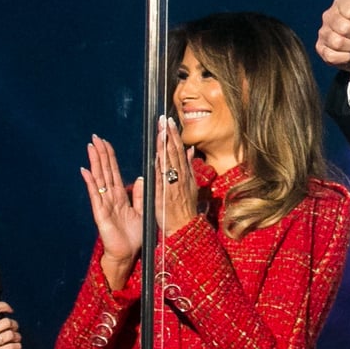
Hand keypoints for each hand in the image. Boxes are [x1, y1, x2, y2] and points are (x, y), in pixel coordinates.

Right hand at [0, 301, 20, 348]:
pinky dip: (17, 347)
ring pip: (11, 334)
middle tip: (14, 328)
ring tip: (16, 339)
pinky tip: (16, 348)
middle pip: (6, 321)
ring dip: (17, 336)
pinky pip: (11, 347)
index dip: (4, 306)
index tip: (9, 310)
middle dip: (13, 324)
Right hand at [80, 134, 143, 289]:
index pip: (114, 172)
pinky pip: (95, 195)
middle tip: (95, 137)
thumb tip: (141, 177)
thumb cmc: (134, 235)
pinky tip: (85, 171)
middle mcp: (110, 197)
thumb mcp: (143, 211)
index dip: (110, 157)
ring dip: (95, 162)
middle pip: (105, 171)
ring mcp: (104, 204)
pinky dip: (90, 182)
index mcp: (121, 196)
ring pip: (99, 179)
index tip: (105, 143)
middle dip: (100, 154)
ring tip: (90, 147)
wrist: (127, 253)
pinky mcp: (101, 213)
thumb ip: (141, 195)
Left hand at [154, 115, 198, 236]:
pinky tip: (157, 154)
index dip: (174, 136)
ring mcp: (173, 184)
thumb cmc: (186, 208)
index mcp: (185, 174)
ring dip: (165, 145)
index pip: (179, 151)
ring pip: (169, 161)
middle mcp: (180, 177)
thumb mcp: (192, 185)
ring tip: (161, 130)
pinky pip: (163, 177)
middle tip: (164, 120)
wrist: (185, 227)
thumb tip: (190, 150)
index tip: (170, 122)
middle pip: (174, 152)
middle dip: (169, 135)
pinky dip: (161, 165)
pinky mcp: (165, 193)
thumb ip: (189, 167)